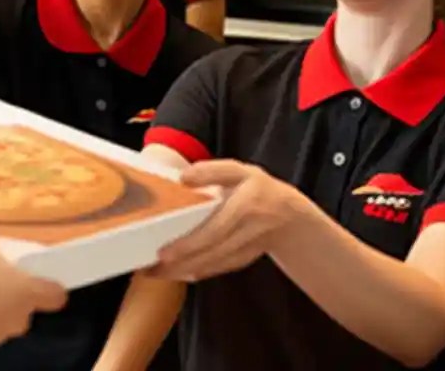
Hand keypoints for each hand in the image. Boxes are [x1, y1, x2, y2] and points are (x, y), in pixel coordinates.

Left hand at [148, 160, 306, 281]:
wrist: (291, 217)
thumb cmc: (260, 189)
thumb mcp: (240, 172)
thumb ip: (213, 171)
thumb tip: (183, 177)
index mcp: (246, 205)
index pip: (215, 230)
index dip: (190, 244)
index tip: (165, 252)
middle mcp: (249, 229)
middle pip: (211, 251)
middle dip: (181, 261)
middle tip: (153, 267)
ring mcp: (248, 248)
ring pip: (214, 264)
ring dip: (184, 271)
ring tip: (157, 272)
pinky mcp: (245, 259)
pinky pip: (219, 268)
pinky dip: (198, 272)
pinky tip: (177, 273)